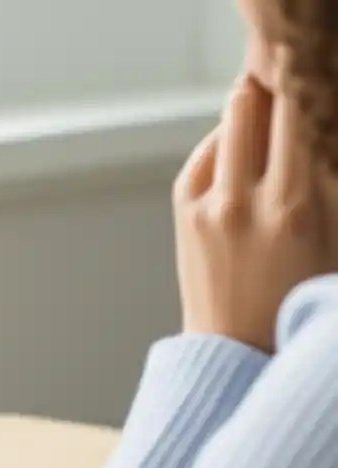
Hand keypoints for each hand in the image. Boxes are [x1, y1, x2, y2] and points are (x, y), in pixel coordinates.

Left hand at [173, 69, 337, 352]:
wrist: (240, 350)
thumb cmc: (299, 298)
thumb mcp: (332, 237)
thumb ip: (327, 179)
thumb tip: (321, 134)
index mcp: (295, 206)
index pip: (300, 113)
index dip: (306, 87)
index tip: (312, 79)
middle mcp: (244, 200)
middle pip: (254, 101)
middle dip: (274, 82)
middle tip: (288, 78)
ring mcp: (207, 205)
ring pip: (230, 121)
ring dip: (252, 106)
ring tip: (273, 111)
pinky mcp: (183, 212)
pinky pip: (206, 154)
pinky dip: (229, 142)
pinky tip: (248, 150)